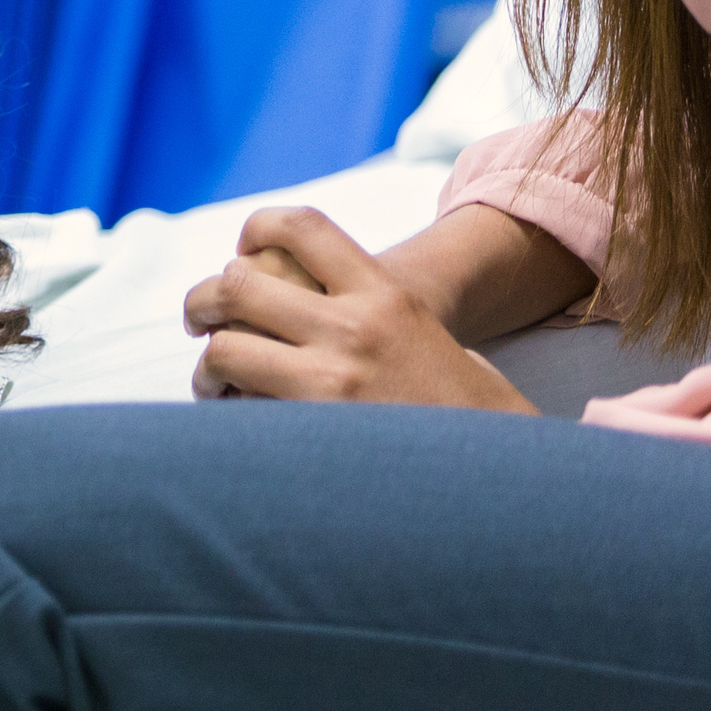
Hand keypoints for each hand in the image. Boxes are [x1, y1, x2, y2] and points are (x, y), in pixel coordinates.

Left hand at [180, 207, 535, 410]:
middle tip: (201, 321)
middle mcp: (353, 328)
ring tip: (215, 383)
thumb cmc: (476, 419)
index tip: (243, 251)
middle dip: (204, 302)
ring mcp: (329, 383)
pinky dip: (228, 416)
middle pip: (237, 284)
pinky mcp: (313, 436)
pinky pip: (241, 412)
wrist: (508, 483)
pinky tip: (240, 429)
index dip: (259, 227)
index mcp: (387, 295)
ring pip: (225, 349)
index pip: (304, 227)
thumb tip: (327, 318)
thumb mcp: (442, 344)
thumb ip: (385, 320)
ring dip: (208, 365)